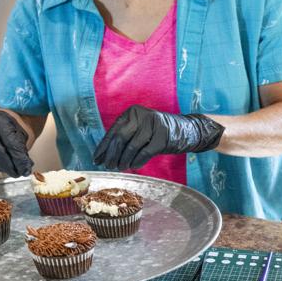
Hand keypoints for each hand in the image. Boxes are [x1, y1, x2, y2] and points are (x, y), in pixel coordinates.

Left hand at [93, 105, 225, 170]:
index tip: (96, 159)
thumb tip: (104, 155)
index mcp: (132, 112)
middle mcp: (141, 115)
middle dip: (112, 155)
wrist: (185, 130)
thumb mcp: (139, 129)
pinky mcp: (162, 137)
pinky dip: (137, 162)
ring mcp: (153, 125)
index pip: (113, 131)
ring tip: (120, 168)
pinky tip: (133, 166)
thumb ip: (124, 137)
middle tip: (108, 167)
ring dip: (124, 160)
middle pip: (120, 138)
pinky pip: (145, 153)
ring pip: (132, 147)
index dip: (104, 147)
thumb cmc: (157, 133)